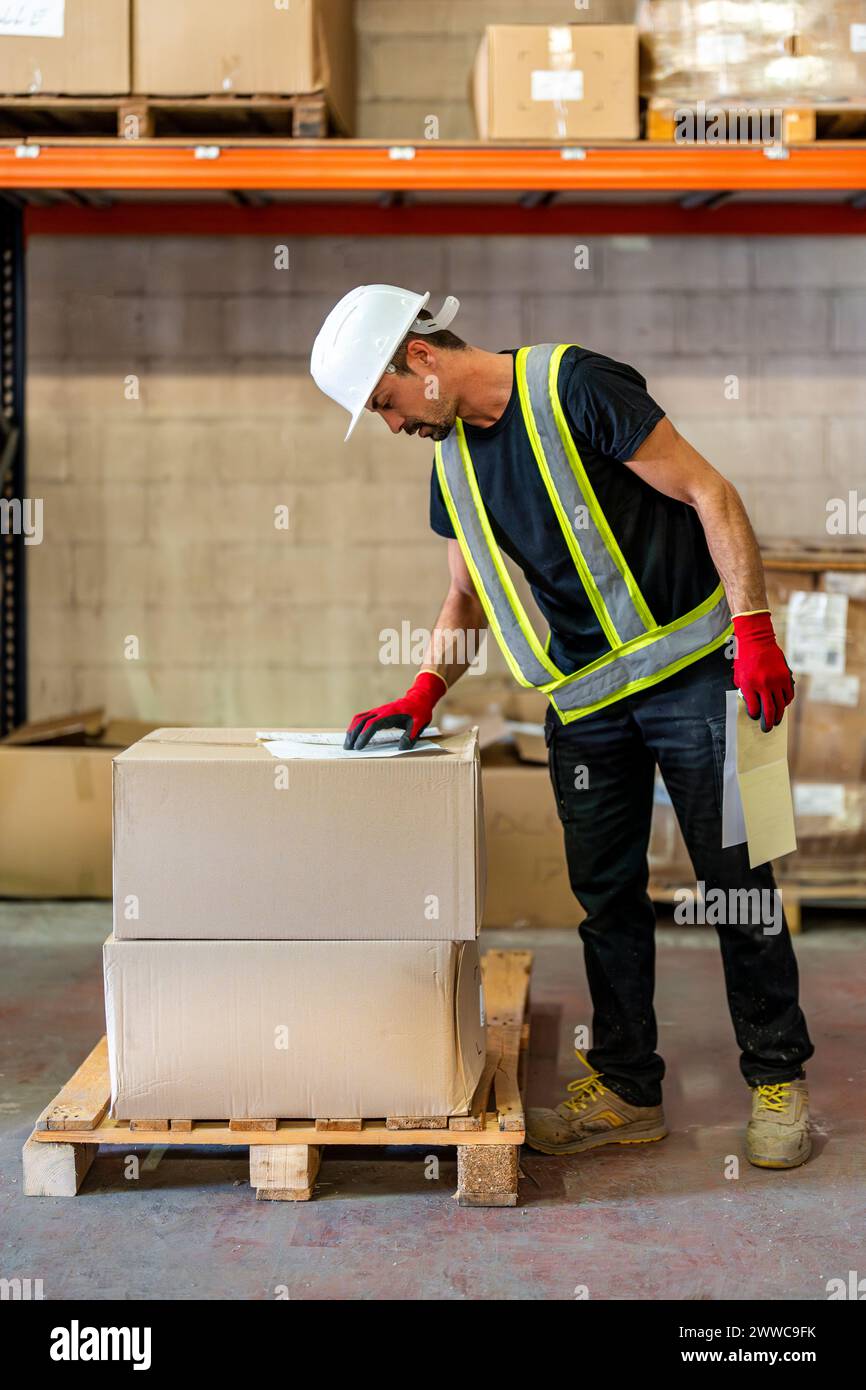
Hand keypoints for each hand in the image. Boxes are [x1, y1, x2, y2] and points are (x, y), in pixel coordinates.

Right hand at [344, 670, 447, 750]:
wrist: (419, 698)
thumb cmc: (420, 711)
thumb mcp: (420, 723)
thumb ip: (411, 735)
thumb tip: (402, 747)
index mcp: (390, 713)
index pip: (372, 724)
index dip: (364, 735)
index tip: (358, 746)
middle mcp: (381, 710)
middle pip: (361, 721)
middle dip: (353, 734)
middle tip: (348, 748)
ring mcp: (378, 710)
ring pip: (359, 718)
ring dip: (352, 730)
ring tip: (348, 743)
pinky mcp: (378, 712)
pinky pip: (362, 718)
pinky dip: (356, 726)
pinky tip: (354, 735)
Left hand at [732, 611, 794, 731]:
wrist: (757, 640)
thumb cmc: (745, 658)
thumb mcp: (739, 675)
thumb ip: (745, 691)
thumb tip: (752, 704)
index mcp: (749, 685)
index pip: (754, 708)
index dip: (755, 716)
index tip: (755, 717)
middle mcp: (763, 684)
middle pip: (769, 710)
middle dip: (768, 723)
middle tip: (767, 729)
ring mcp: (776, 681)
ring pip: (781, 704)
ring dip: (779, 714)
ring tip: (776, 720)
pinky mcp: (785, 676)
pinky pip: (788, 694)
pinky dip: (786, 702)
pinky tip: (782, 704)